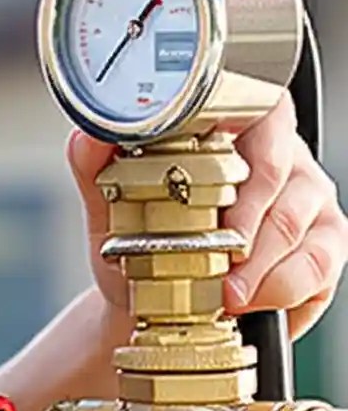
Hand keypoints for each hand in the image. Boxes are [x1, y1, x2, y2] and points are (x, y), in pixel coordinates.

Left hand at [70, 92, 347, 337]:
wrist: (148, 301)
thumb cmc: (139, 244)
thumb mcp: (109, 208)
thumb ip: (95, 166)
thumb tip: (86, 135)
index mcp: (235, 132)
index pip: (263, 108)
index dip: (249, 137)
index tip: (215, 174)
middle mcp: (281, 160)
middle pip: (282, 174)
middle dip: (249, 222)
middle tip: (217, 258)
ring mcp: (308, 202)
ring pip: (301, 224)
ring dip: (262, 266)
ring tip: (226, 294)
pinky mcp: (323, 247)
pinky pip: (318, 265)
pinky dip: (281, 290)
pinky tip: (248, 303)